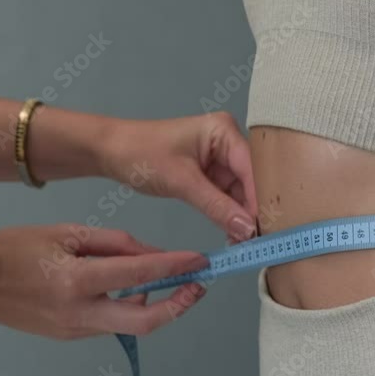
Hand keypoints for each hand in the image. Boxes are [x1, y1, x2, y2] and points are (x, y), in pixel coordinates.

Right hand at [0, 225, 208, 339]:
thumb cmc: (16, 248)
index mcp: (76, 280)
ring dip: (154, 303)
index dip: (175, 267)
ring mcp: (75, 331)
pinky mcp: (71, 336)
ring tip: (164, 279)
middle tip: (198, 287)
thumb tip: (153, 254)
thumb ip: (115, 243)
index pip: (139, 275)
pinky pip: (110, 323)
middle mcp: (79, 313)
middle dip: (179, 306)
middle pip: (144, 321)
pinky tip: (129, 288)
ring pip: (129, 323)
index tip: (200, 260)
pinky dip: (127, 305)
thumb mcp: (67, 232)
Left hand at [98, 111, 257, 242]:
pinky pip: (226, 197)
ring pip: (240, 192)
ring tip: (245, 245)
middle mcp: (227, 142)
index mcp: (224, 130)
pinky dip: (229, 215)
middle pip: (250, 181)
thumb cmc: (141, 153)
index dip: (258, 200)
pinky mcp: (210, 174)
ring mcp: (220, 158)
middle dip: (252, 211)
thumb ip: (217, 206)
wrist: (110, 151)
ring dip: (241, 217)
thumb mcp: (181, 181)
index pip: (251, 168)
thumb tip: (247, 229)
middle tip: (258, 242)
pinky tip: (234, 235)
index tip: (264, 230)